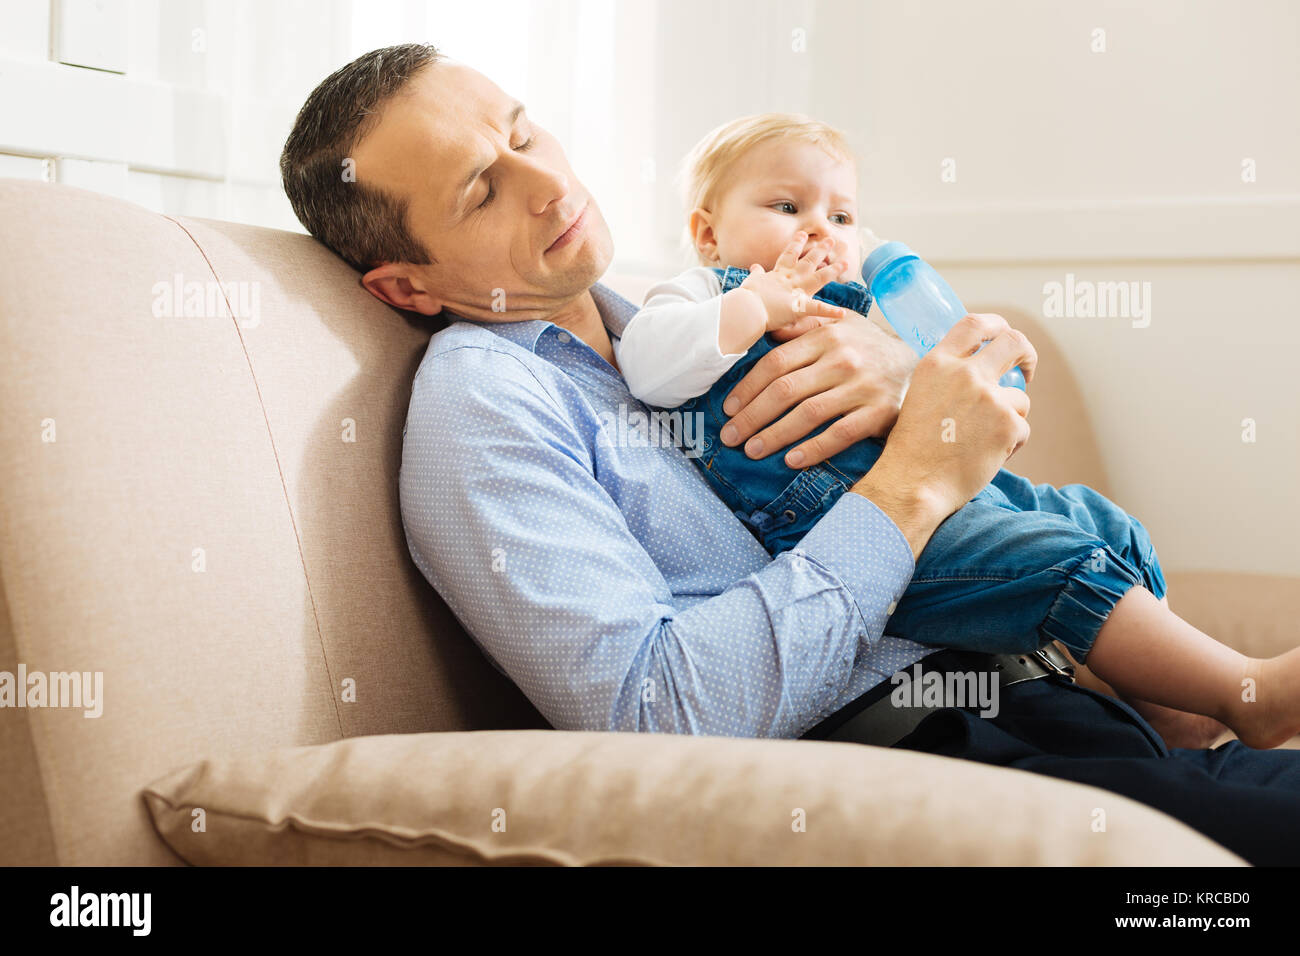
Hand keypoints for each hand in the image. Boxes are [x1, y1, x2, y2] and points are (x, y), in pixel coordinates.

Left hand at [719, 313, 919, 467]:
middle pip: (786, 390)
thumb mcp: (840, 325)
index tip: (728, 409)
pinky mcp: (880, 413)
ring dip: (774, 435)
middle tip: (729, 437)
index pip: (776, 363)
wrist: (922, 366)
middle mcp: (843, 359)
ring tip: (751, 451)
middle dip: (752, 416)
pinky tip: (791, 461)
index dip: (747, 388)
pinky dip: (814, 449)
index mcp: (826, 336)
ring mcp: (862, 387)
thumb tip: (763, 329)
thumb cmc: (868, 347)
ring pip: (808, 414)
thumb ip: (802, 326)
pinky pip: (841, 434)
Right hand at [739, 232, 851, 332]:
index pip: (789, 254)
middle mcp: (790, 279)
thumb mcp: (751, 282)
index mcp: (778, 274)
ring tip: (846, 264)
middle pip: (809, 261)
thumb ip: (756, 274)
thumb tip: (755, 267)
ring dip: (833, 271)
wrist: (747, 309)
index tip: (803, 233)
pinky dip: (831, 312)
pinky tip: (843, 313)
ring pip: (819, 278)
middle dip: (821, 250)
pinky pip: (819, 309)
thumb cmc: (746, 298)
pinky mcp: (800, 306)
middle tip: (831, 239)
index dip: (797, 243)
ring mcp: (797, 291)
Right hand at [876, 313, 1035, 514]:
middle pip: (1014, 342)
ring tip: (983, 443)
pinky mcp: (1008, 424)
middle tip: (1026, 370)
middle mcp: (964, 374)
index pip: (974, 324)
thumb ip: (946, 378)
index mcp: (937, 364)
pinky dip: (1009, 445)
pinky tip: (985, 458)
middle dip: (1027, 354)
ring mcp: (989, 397)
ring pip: (1020, 399)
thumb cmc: (912, 450)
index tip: (1004, 334)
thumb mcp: (918, 397)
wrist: (912, 484)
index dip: (996, 325)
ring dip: (1009, 419)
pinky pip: (1022, 429)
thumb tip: (979, 371)